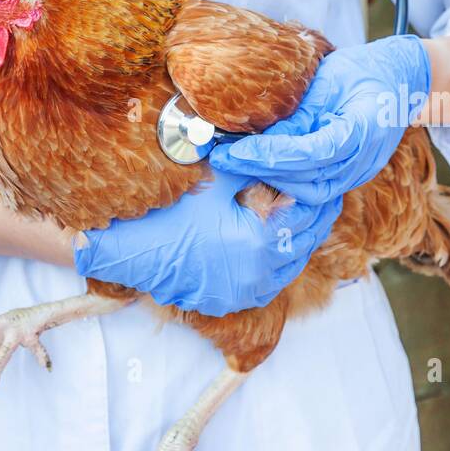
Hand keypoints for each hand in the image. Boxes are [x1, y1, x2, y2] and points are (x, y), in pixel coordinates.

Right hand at [72, 166, 342, 316]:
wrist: (126, 248)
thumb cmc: (168, 208)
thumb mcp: (218, 177)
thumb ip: (256, 165)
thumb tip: (285, 148)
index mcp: (260, 244)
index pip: (306, 215)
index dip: (317, 191)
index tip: (324, 173)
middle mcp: (258, 278)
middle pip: (303, 242)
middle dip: (314, 216)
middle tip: (322, 191)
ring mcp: (242, 294)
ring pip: (288, 266)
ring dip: (297, 240)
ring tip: (301, 213)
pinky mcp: (226, 301)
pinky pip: (267, 282)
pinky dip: (276, 260)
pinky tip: (273, 240)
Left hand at [208, 34, 431, 203]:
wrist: (400, 79)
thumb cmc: (363, 70)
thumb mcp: (328, 81)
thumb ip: (299, 114)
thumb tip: (259, 136)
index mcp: (363, 129)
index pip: (310, 153)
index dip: (269, 155)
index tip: (233, 150)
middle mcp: (364, 160)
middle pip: (310, 182)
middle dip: (263, 173)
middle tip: (224, 159)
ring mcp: (361, 172)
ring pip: (313, 194)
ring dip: (274, 183)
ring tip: (238, 166)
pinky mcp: (351, 175)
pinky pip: (318, 190)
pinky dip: (289, 184)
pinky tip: (262, 173)